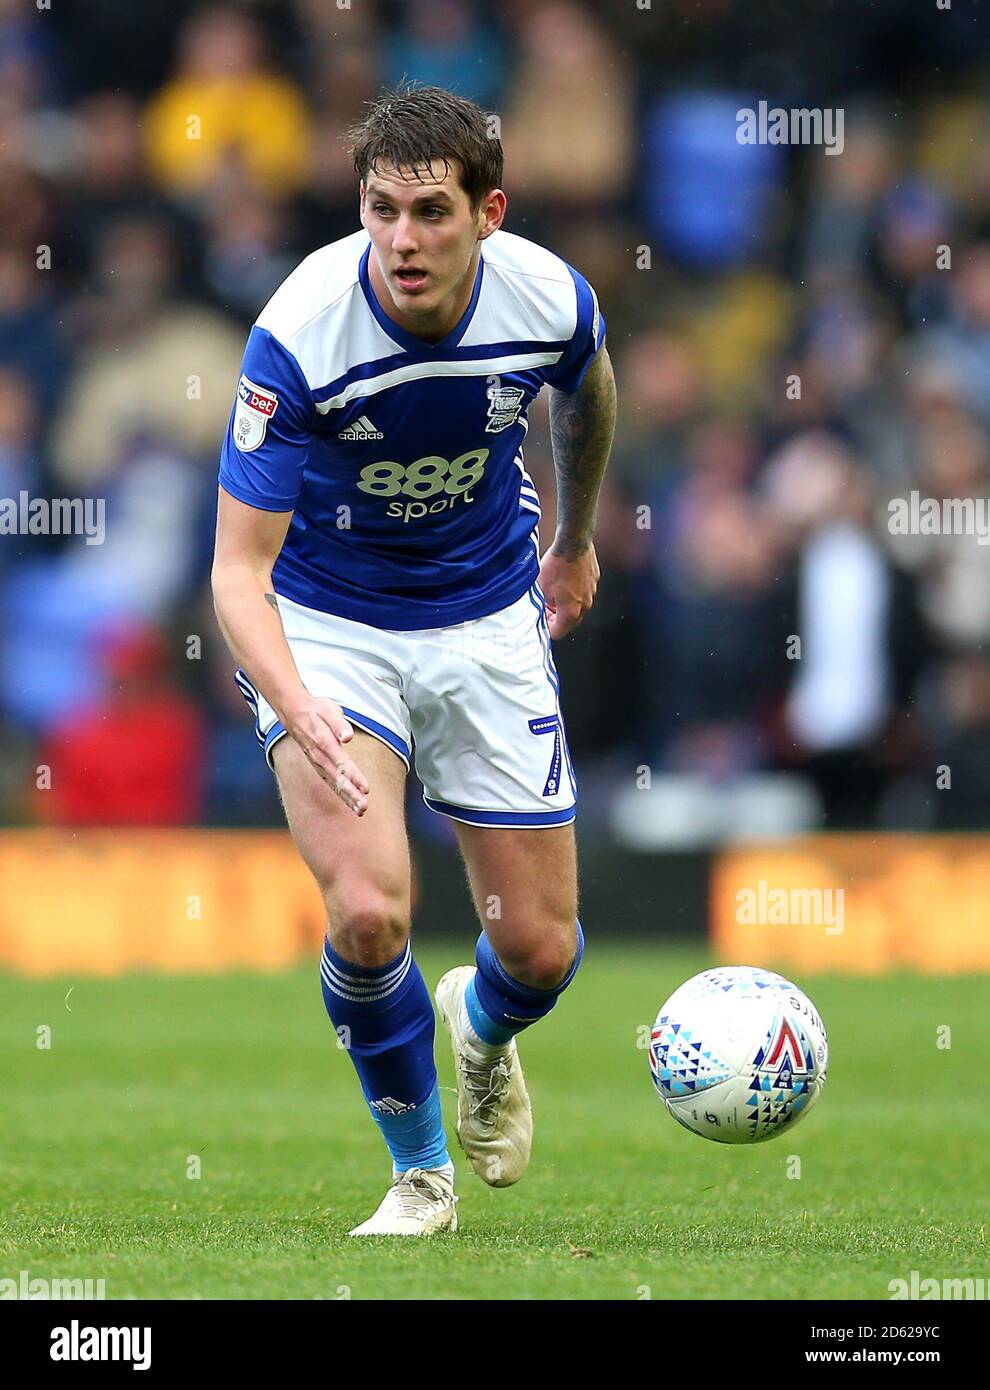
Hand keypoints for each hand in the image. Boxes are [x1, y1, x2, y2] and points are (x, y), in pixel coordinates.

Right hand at [282, 695, 369, 814]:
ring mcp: (317, 762)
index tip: (365, 788)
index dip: (353, 776)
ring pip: (333, 783)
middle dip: (350, 794)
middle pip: (337, 778)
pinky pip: (329, 782)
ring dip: (347, 798)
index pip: (341, 762)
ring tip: (360, 810)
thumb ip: (338, 723)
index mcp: (323, 741)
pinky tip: (350, 802)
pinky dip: (340, 793)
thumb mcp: (328, 709)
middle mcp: (319, 756)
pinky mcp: (318, 765)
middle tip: (363, 808)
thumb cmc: (316, 709)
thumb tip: (348, 737)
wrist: (293, 711)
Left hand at [537, 541, 599, 638]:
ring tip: (554, 592)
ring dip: (566, 605)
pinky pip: (584, 593)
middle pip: (570, 622)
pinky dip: (574, 592)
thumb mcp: (541, 589)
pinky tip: (564, 580)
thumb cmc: (556, 565)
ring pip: (578, 607)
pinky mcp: (594, 581)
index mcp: (571, 612)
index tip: (540, 619)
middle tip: (545, 606)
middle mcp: (585, 606)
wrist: (573, 543)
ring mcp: (592, 593)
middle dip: (556, 617)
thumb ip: (543, 606)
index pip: (558, 632)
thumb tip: (543, 612)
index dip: (546, 628)